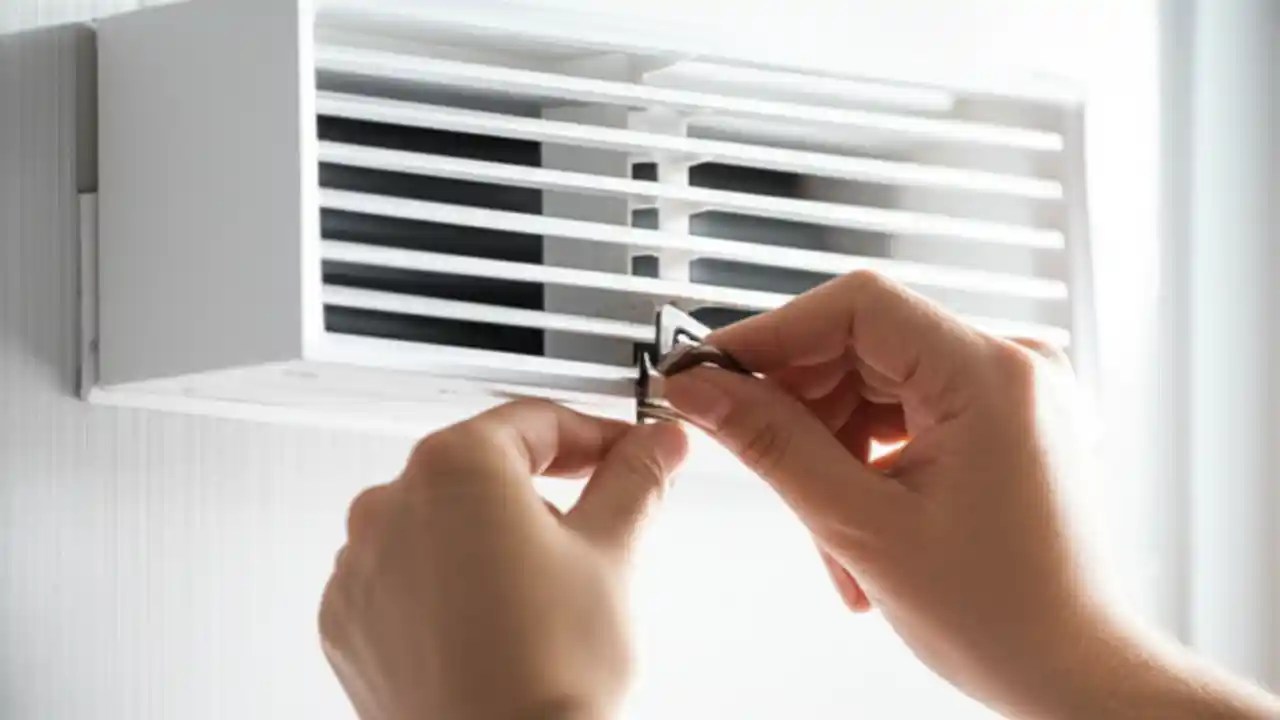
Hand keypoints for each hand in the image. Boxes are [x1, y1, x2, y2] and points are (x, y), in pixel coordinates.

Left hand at [319, 400, 686, 719]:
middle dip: (544, 486)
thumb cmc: (549, 673)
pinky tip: (492, 619)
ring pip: (440, 523)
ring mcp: (361, 565)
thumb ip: (634, 480)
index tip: (626, 453)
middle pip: (483, 469)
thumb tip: (657, 446)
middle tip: (598, 520)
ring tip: (543, 588)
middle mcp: (390, 504)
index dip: (594, 436)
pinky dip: (444, 583)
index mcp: (455, 467)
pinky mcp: (347, 620)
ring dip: (489, 536)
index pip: (536, 421)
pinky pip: (404, 575)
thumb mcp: (612, 554)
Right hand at [664, 271, 1278, 718]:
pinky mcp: (999, 422)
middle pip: (862, 345)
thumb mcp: (862, 526)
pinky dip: (864, 460)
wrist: (1075, 675)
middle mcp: (1010, 367)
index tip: (709, 370)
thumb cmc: (1002, 617)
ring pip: (874, 386)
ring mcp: (1009, 395)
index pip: (858, 307)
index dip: (772, 333)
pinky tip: (852, 524)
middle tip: (747, 453)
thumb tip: (701, 390)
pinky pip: (904, 413)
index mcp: (991, 376)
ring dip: (829, 450)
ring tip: (825, 535)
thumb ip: (773, 445)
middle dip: (799, 406)